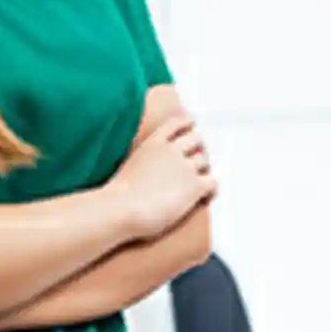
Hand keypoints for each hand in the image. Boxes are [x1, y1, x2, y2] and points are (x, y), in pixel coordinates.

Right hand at [107, 114, 216, 240]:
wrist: (120, 208)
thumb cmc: (117, 195)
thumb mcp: (129, 165)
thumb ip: (143, 159)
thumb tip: (148, 169)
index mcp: (153, 143)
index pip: (176, 123)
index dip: (187, 123)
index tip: (192, 124)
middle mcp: (172, 150)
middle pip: (196, 139)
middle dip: (199, 148)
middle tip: (197, 161)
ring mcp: (185, 167)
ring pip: (205, 161)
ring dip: (203, 170)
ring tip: (199, 183)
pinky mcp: (194, 186)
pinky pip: (213, 182)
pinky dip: (212, 189)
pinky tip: (205, 197)